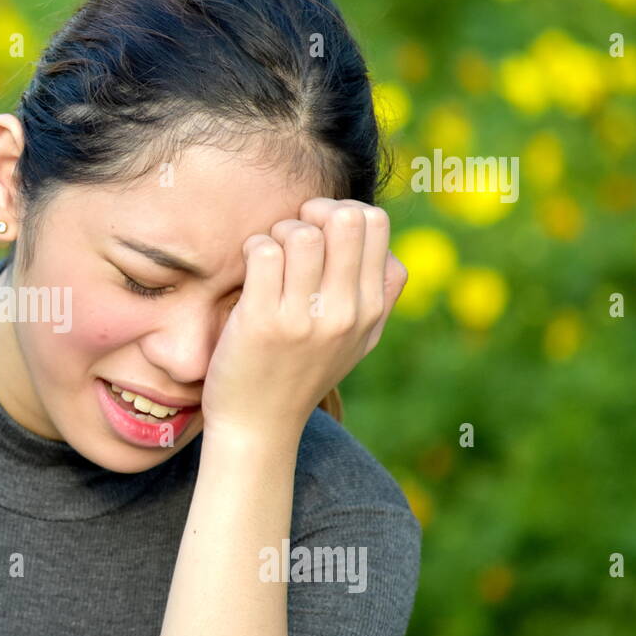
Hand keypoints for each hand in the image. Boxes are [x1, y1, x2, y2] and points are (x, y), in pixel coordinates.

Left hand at [199, 197, 406, 437]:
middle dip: (313, 214)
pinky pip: (264, 252)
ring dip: (279, 232)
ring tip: (270, 254)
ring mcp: (304, 318)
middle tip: (293, 234)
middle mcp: (345, 313)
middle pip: (346, 220)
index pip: (376, 224)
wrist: (259, 425)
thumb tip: (385, 241)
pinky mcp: (262, 322)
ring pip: (302, 233)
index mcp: (371, 309)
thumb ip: (380, 293)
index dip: (344, 211)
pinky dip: (254, 248)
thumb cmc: (302, 372)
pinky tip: (250, 267)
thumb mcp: (357, 340)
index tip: (321, 230)